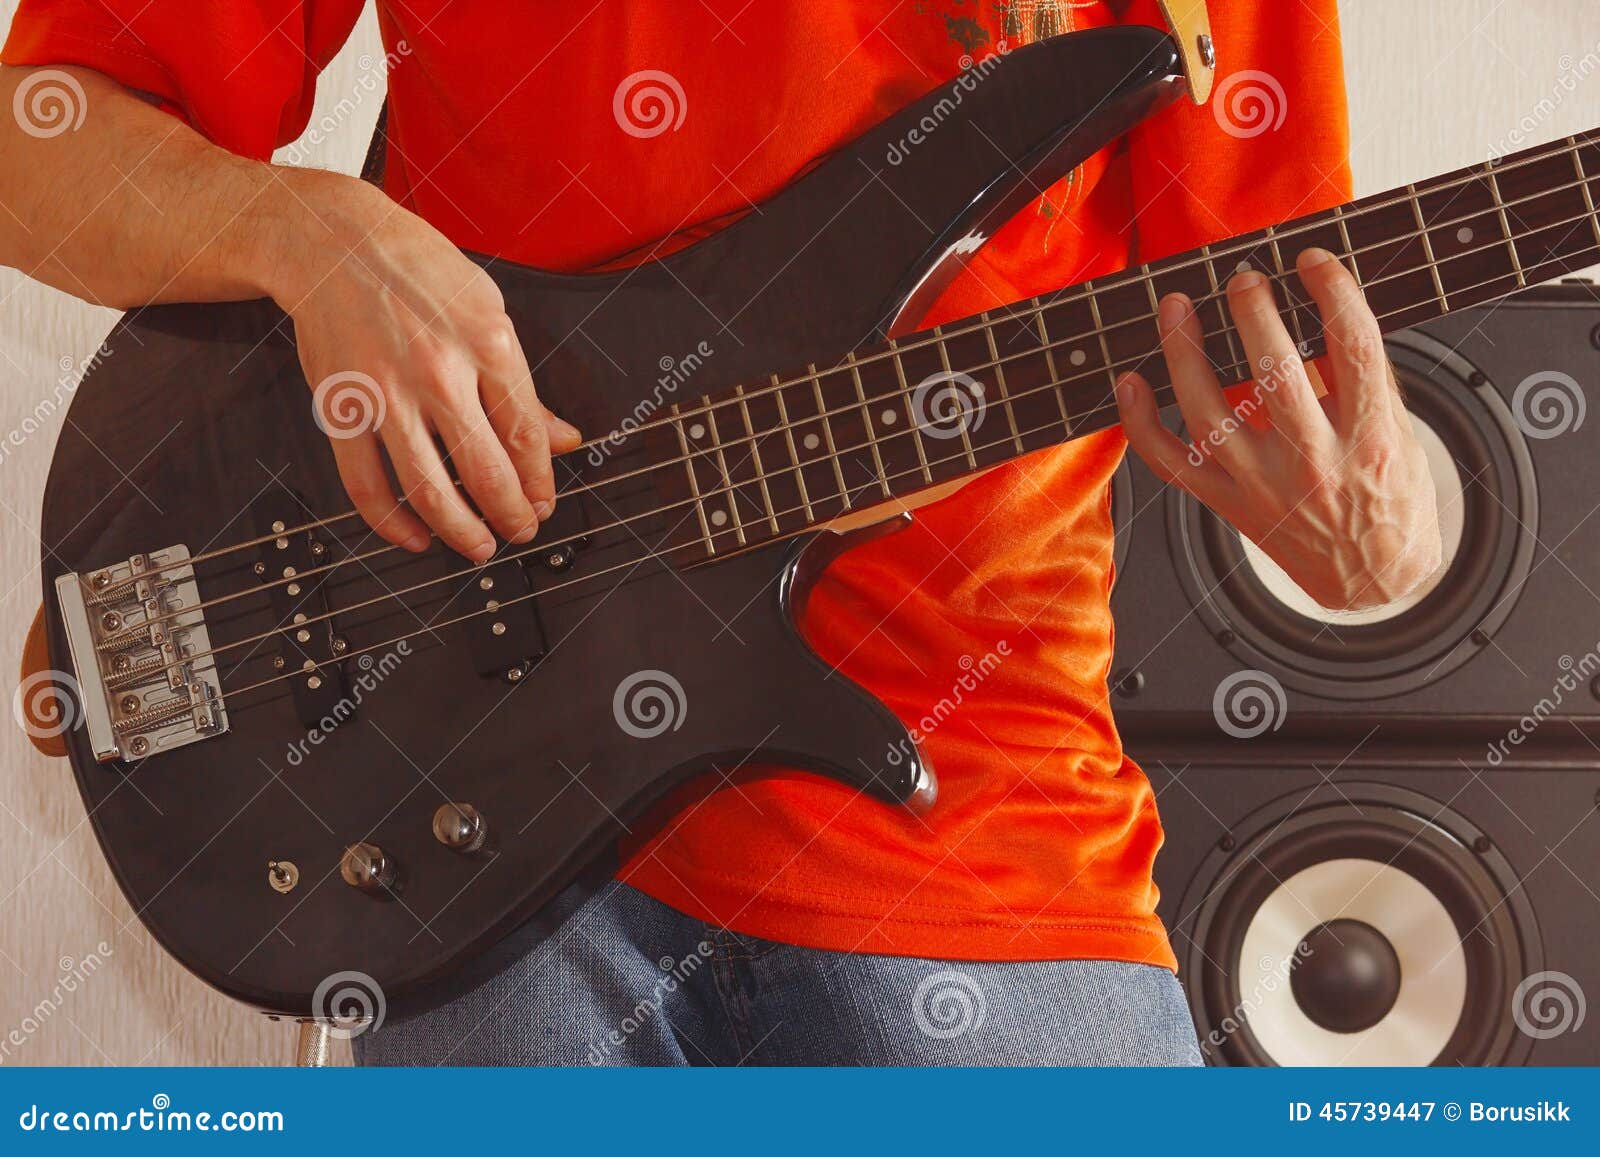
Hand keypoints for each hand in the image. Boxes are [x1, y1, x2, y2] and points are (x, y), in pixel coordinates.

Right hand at [275, 172, 580, 561]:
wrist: (332, 242)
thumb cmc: (418, 271)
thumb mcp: (489, 310)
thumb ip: (523, 385)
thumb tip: (564, 441)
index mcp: (487, 343)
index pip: (525, 435)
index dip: (540, 483)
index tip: (544, 505)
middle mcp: (439, 372)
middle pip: (487, 471)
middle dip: (512, 515)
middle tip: (521, 531)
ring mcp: (386, 394)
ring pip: (430, 489)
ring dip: (462, 531)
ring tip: (480, 546)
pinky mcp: (342, 409)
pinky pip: (366, 485)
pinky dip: (392, 523)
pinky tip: (415, 538)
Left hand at [1115, 247, 1441, 611]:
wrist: (1375, 580)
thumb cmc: (1391, 498)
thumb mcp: (1399, 432)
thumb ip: (1360, 377)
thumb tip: (1316, 307)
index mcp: (1371, 436)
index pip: (1353, 345)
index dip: (1331, 290)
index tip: (1310, 260)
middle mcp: (1313, 463)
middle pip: (1274, 373)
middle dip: (1253, 313)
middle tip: (1243, 279)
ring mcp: (1262, 487)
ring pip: (1208, 414)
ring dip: (1184, 353)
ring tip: (1177, 307)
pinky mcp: (1227, 505)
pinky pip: (1170, 463)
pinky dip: (1141, 423)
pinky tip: (1130, 382)